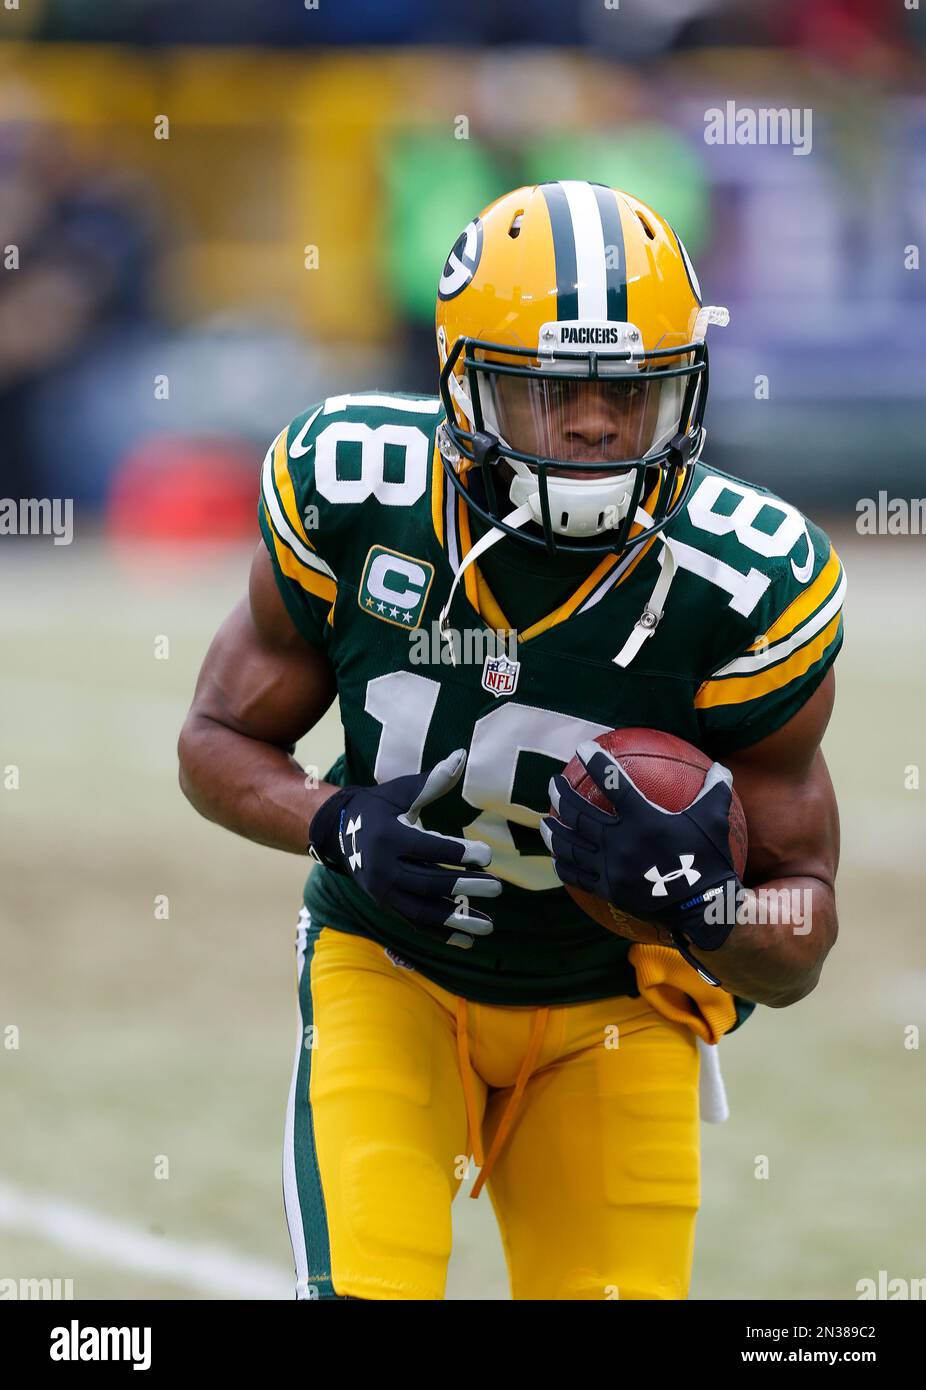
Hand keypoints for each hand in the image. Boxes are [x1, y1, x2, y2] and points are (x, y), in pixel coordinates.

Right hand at [308, 749, 500, 947]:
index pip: (427, 849)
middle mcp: (383, 869)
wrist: (339, 833)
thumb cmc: (379, 807)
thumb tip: (461, 756)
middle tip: (497, 886)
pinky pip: (414, 923)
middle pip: (427, 883)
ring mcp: (383, 891)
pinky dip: (440, 933)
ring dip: (456, 920)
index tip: (488, 856)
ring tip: (489, 925)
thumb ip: (433, 781)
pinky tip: (468, 939)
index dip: (458, 854)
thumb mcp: (401, 792)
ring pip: (421, 911)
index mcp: (387, 837)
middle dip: (463, 886)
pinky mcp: (386, 904)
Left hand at [541, 740, 741, 973]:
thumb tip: (721, 767)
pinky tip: (557, 858)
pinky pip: (578, 876)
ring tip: (545, 820)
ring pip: (571, 845)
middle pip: (579, 813)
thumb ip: (714, 790)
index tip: (583, 749)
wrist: (705, 908)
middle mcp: (621, 841)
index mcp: (644, 819)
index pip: (613, 782)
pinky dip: (564, 864)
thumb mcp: (714, 820)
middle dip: (561, 795)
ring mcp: (612, 867)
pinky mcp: (609, 889)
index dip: (597, 763)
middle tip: (552, 784)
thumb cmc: (710, 860)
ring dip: (554, 830)